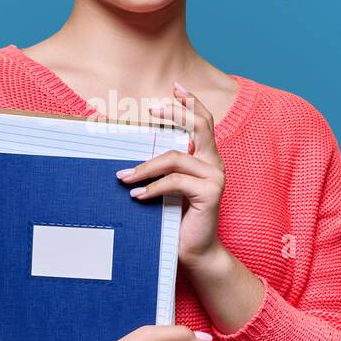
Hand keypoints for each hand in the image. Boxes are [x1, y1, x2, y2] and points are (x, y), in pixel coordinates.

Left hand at [115, 81, 227, 272]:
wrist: (195, 252)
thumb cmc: (178, 220)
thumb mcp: (168, 189)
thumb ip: (163, 169)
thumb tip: (135, 151)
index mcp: (207, 159)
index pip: (204, 122)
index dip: (190, 103)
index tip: (175, 88)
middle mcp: (215, 164)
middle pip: (199, 126)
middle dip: (175, 113)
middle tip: (151, 110)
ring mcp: (215, 177)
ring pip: (176, 157)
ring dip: (145, 166)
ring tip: (124, 176)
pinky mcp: (210, 193)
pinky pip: (175, 181)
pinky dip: (153, 187)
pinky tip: (137, 195)